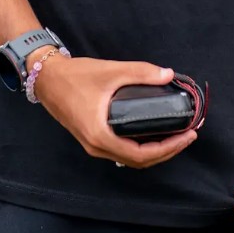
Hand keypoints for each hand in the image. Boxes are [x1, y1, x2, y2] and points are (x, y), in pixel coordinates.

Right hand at [33, 54, 198, 168]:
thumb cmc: (75, 77)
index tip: (187, 136)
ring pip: (130, 158)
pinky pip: (121, 151)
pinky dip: (141, 146)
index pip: (142, 155)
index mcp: (101, 136)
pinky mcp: (92, 139)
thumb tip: (168, 74)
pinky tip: (152, 133)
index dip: (168, 148)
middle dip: (167, 151)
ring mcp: (93, 145)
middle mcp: (97, 147)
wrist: (46, 78)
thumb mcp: (111, 71)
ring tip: (174, 135)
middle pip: (139, 161)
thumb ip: (141, 73)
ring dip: (154, 151)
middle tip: (187, 136)